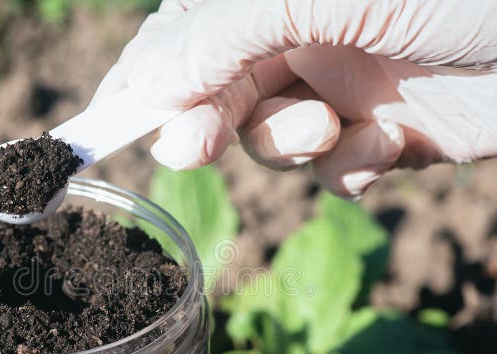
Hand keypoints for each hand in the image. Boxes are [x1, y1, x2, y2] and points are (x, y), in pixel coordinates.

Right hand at [93, 0, 496, 196]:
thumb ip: (218, 37)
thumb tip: (145, 85)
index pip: (183, 38)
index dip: (143, 81)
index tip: (103, 127)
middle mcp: (304, 37)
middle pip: (217, 98)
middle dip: (208, 125)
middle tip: (194, 148)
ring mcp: (342, 88)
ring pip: (272, 145)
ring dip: (293, 146)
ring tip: (334, 128)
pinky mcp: (382, 136)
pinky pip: (334, 174)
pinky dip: (352, 168)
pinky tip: (392, 145)